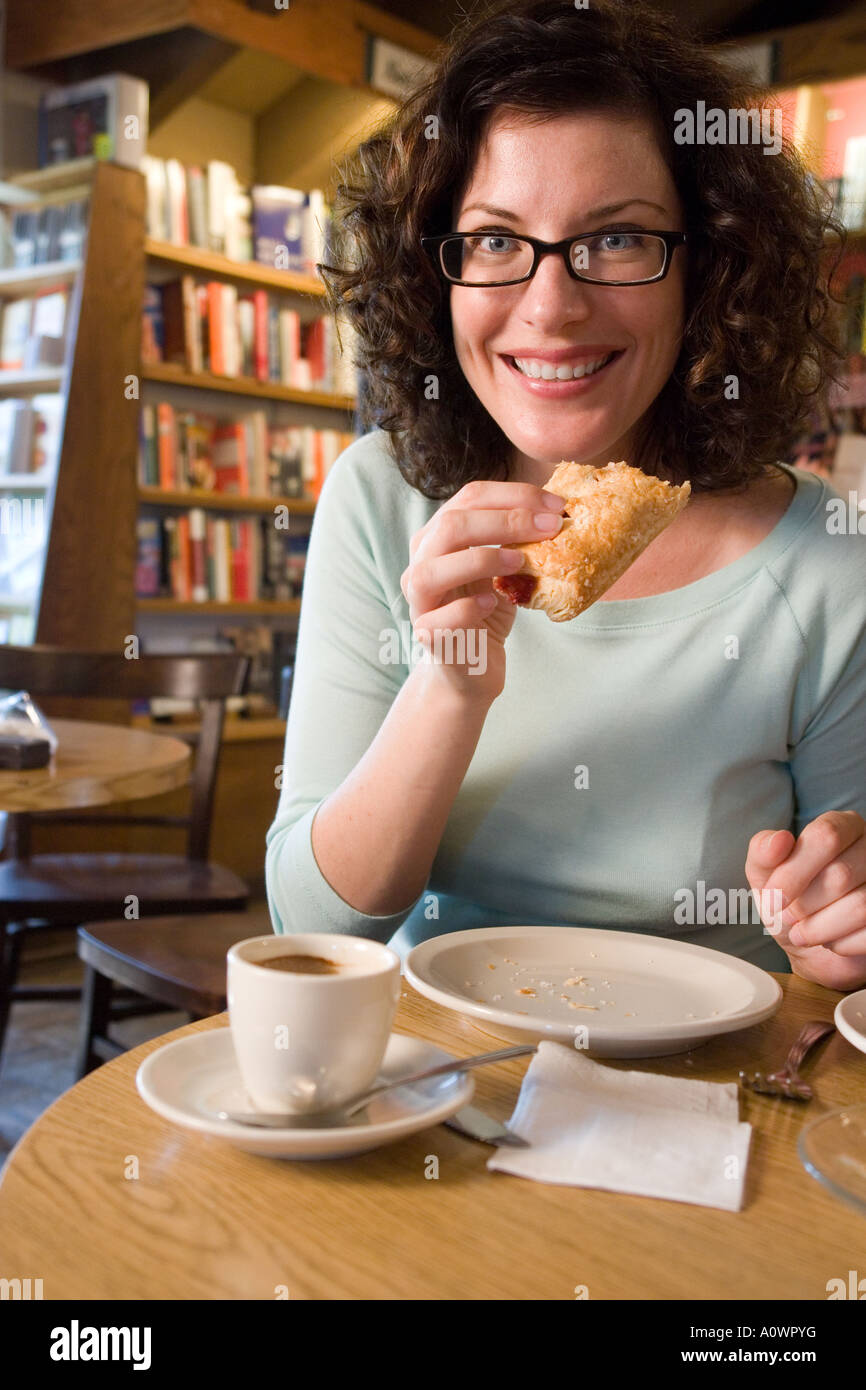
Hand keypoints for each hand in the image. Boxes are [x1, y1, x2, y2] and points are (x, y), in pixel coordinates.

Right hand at [400, 479, 565, 701]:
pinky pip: (439, 619)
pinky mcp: (428, 636)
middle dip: (506, 520)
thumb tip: (557, 509)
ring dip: (481, 560)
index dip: (514, 495)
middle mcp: (420, 562)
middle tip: (551, 527)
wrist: (471, 666)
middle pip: (451, 525)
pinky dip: (468, 608)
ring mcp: (419, 601)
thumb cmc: (487, 610)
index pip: (469, 498)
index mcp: (438, 536)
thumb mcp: (503, 567)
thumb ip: (515, 538)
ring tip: (521, 562)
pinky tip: (493, 603)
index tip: (555, 504)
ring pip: (432, 570)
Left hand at [745, 811, 865, 990]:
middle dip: (804, 904)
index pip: (826, 837)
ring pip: (860, 906)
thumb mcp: (765, 874)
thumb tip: (779, 840)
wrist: (808, 941)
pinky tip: (829, 941)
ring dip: (819, 928)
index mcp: (842, 826)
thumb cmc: (789, 898)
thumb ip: (763, 853)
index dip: (795, 872)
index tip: (775, 897)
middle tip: (787, 916)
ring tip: (803, 932)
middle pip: (841, 875)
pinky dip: (840, 945)